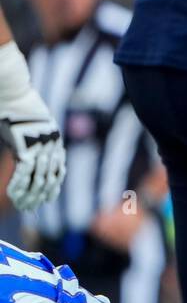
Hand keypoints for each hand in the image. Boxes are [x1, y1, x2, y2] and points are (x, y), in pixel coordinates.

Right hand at [0, 88, 64, 211]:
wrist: (13, 93)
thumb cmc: (17, 111)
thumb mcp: (29, 131)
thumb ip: (30, 147)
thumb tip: (27, 163)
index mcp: (56, 142)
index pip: (58, 173)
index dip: (52, 189)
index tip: (45, 201)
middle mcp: (52, 145)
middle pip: (48, 179)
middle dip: (39, 197)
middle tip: (30, 209)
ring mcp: (41, 146)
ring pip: (37, 178)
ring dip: (28, 195)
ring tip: (21, 205)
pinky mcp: (27, 145)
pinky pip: (23, 171)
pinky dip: (18, 184)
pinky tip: (12, 194)